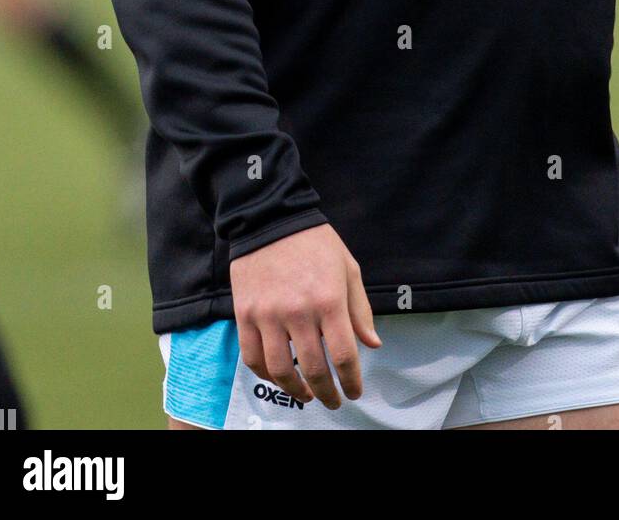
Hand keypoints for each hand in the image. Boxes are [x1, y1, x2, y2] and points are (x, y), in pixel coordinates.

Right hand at [230, 223, 381, 409]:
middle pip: (314, 369)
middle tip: (333, 401)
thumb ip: (360, 309)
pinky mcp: (245, 314)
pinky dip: (265, 374)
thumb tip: (372, 344)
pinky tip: (277, 377)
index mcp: (329, 300)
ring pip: (281, 370)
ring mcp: (269, 315)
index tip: (354, 391)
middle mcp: (299, 312)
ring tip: (306, 395)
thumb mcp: (348, 268)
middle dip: (327, 392)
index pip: (343, 355)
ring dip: (295, 391)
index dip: (351, 380)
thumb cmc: (315, 242)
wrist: (271, 218)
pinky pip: (252, 356)